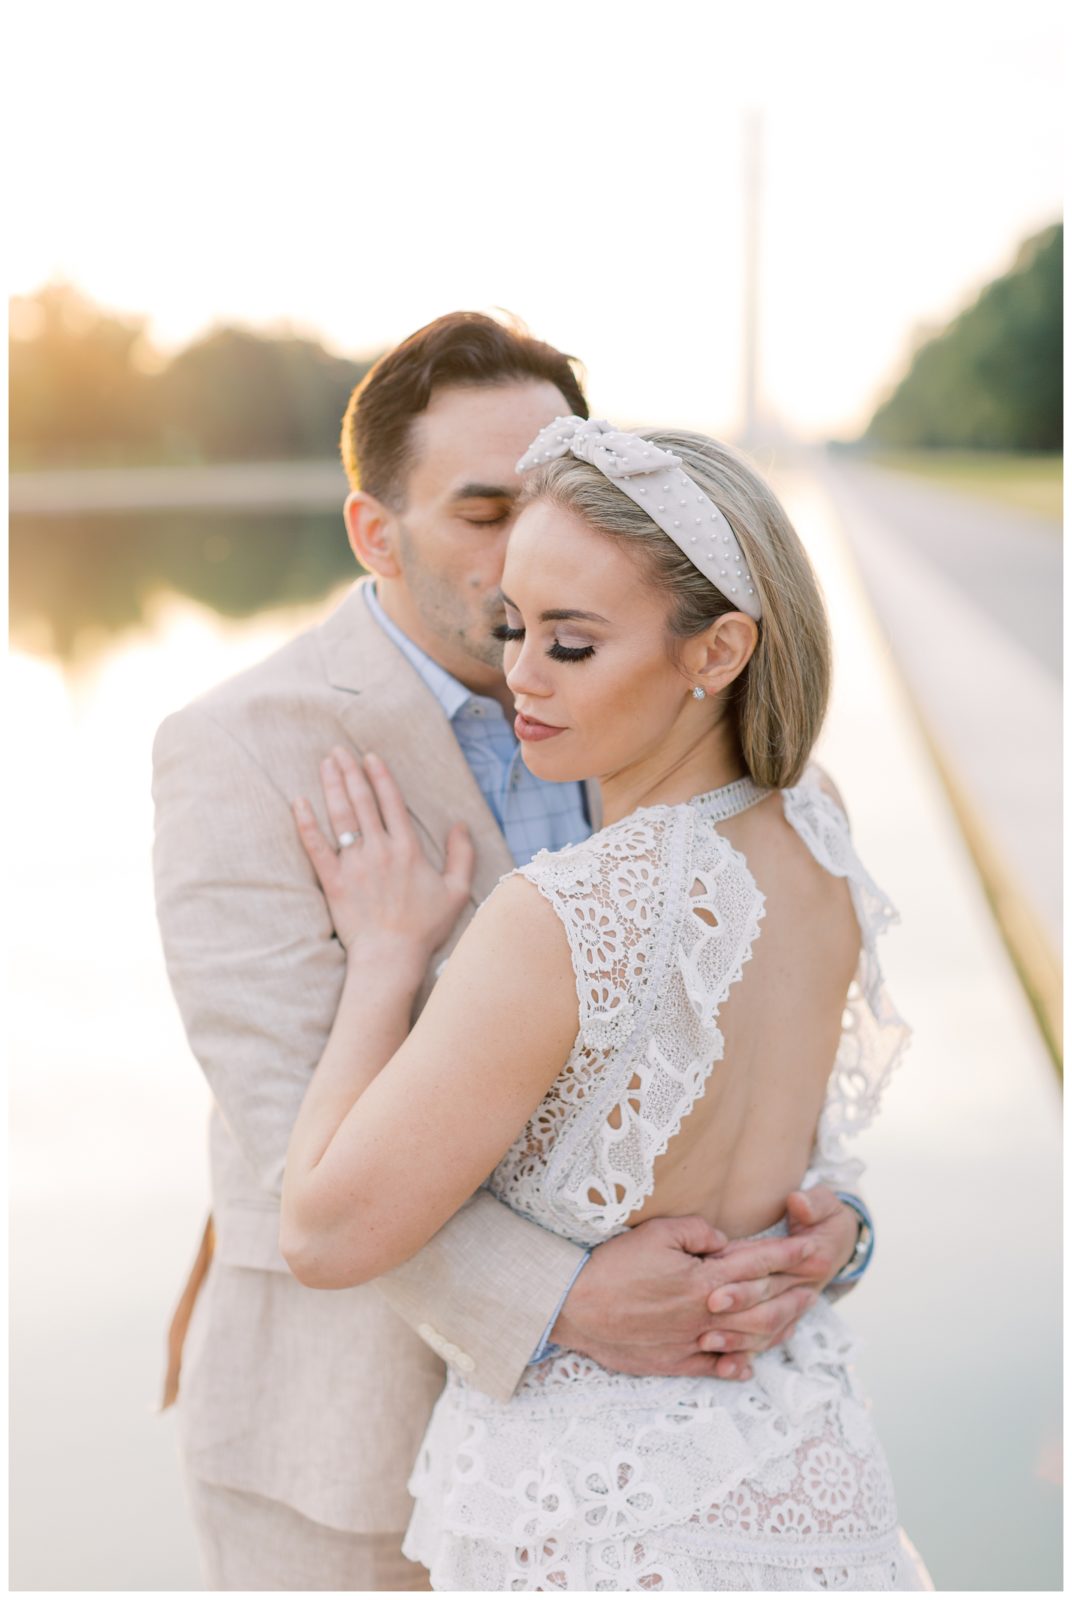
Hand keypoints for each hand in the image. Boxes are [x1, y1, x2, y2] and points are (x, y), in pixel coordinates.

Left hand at [294, 747, 474, 968]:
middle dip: (350, 771)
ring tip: (325, 763)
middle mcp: (379, 849)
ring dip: (331, 786)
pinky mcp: (333, 881)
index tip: (370, 756)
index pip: (391, 801)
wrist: (391, 957)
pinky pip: (316, 846)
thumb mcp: (456, 891)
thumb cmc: (424, 927)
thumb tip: (461, 825)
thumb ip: (462, 855)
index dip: (380, 775)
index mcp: (407, 849)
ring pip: (340, 816)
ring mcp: (354, 864)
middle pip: (362, 800)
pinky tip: (297, 802)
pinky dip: (305, 823)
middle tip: (339, 749)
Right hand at [551, 1215, 821, 1381]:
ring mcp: (691, 1342)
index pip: (757, 1264)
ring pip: (746, 1339)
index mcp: (704, 1279)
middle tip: (817, 1284)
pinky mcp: (672, 1362)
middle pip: (761, 1304)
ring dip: (775, 1328)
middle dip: (793, 1292)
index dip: (788, 1254)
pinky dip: (735, 1367)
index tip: (812, 1247)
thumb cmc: (614, 1265)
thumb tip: (724, 1241)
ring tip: (794, 1319)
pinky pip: (713, 1368)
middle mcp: (705, 1314)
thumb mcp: (656, 1232)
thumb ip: (698, 1232)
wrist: (575, 1307)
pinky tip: (748, 1366)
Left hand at [698, 1186, 858, 1379]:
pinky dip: (746, 1359)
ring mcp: (792, 1308)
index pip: (771, 1267)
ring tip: (706, 1341)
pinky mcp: (781, 1320)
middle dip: (736, 1306)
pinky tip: (725, 1368)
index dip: (745, 1274)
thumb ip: (813, 1204)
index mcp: (811, 1260)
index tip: (716, 1278)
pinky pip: (766, 1346)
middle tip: (707, 1307)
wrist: (837, 1241)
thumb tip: (798, 1202)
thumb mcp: (827, 1205)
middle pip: (766, 1302)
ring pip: (765, 1331)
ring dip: (737, 1338)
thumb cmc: (825, 1217)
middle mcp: (803, 1288)